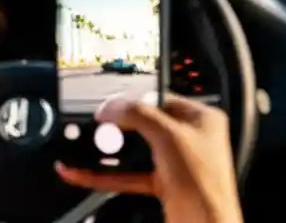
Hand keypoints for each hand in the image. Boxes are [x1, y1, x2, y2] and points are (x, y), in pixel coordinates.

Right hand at [56, 94, 242, 222]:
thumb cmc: (204, 183)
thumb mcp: (169, 136)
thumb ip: (138, 115)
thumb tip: (112, 106)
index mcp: (201, 120)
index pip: (161, 99)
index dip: (134, 100)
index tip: (108, 104)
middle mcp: (190, 140)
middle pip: (144, 126)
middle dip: (116, 129)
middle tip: (93, 128)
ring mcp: (175, 164)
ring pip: (133, 154)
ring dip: (107, 154)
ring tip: (82, 149)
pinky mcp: (163, 186)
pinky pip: (128, 177)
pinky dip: (105, 176)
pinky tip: (83, 174)